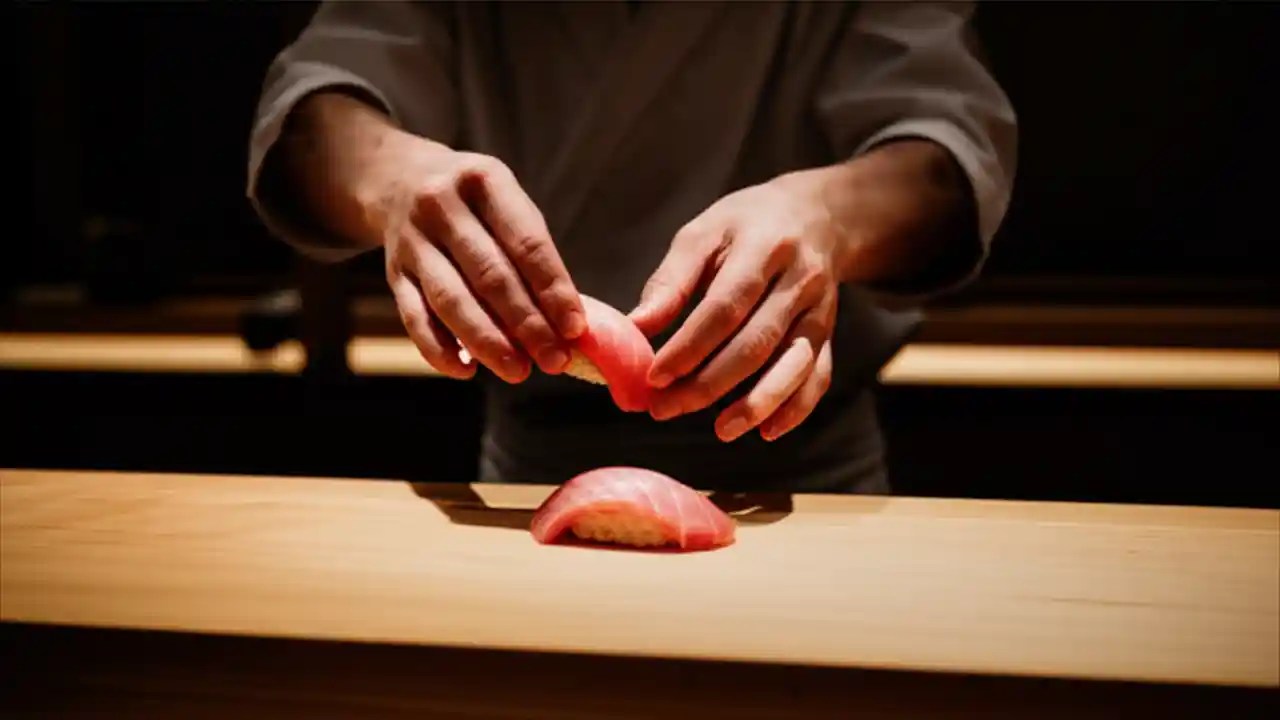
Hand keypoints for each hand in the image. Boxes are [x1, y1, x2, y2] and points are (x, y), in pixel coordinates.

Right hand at [282, 93, 585, 381]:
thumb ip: (532, 253)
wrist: (399, 180)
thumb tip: (565, 323)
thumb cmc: (474, 203)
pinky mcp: (394, 273)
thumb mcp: (505, 202)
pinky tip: (466, 370)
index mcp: (484, 180)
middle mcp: (442, 206)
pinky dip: (439, 349)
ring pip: (452, 300)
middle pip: (490, 275)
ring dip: (488, 342)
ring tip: (519, 372)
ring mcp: (412, 240)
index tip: (574, 327)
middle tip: (555, 360)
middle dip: (527, 324)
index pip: (526, 242)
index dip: (553, 289)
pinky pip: (414, 318)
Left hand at [628, 171, 844, 442]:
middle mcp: (799, 280)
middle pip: (755, 342)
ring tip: (720, 430)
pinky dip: (796, 408)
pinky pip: (819, 376)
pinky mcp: (830, 333)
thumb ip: (671, 280)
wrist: (818, 216)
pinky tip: (767, 431)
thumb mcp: (705, 232)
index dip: (689, 345)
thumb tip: (636, 326)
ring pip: (793, 364)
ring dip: (757, 403)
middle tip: (666, 409)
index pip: (724, 306)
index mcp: (763, 247)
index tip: (654, 376)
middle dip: (709, 383)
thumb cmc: (746, 225)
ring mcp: (821, 310)